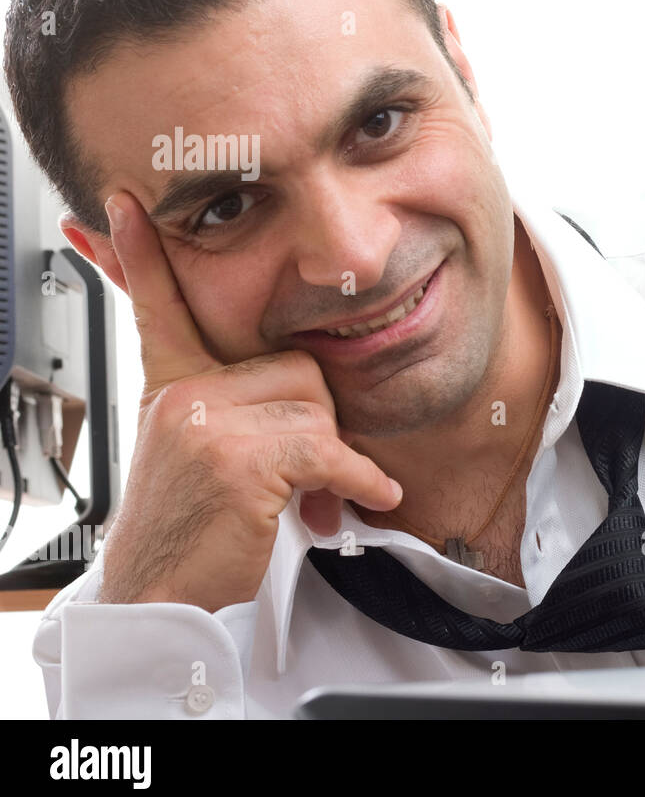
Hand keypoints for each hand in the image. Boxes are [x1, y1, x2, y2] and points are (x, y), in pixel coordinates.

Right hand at [96, 191, 400, 611]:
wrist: (159, 592)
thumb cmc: (192, 524)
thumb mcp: (196, 450)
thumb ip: (234, 407)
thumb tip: (305, 388)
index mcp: (173, 384)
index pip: (158, 306)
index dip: (142, 255)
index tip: (123, 204)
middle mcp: (184, 394)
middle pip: (298, 367)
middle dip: (317, 421)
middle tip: (305, 472)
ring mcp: (207, 424)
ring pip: (316, 406)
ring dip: (331, 458)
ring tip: (310, 498)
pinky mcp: (239, 461)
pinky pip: (328, 452)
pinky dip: (358, 480)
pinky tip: (369, 498)